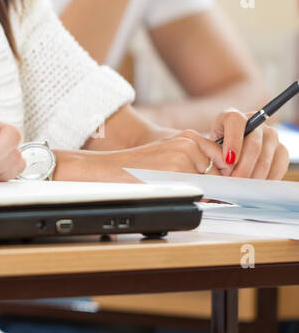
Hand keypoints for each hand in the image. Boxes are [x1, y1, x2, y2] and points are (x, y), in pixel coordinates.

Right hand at [74, 128, 229, 180]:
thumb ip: (195, 157)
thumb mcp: (168, 151)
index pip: (222, 156)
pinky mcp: (177, 173)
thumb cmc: (137, 163)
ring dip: (198, 190)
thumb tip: (221, 176)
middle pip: (218, 171)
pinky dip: (189, 197)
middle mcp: (188, 143)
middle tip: (184, 187)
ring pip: (209, 183)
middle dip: (209, 184)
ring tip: (171, 186)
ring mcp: (184, 158)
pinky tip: (169, 190)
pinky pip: (197, 192)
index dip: (220, 172)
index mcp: (188, 136)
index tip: (214, 181)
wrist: (111, 168)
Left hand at [212, 109, 286, 179]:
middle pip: (254, 142)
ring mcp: (269, 135)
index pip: (236, 121)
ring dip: (256, 173)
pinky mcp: (280, 148)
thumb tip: (221, 164)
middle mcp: (254, 122)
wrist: (227, 155)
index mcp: (232, 117)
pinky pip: (281, 161)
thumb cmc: (214, 152)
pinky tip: (259, 183)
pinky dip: (270, 175)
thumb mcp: (208, 149)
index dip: (233, 141)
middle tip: (235, 179)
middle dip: (244, 165)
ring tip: (244, 184)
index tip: (228, 160)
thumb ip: (213, 152)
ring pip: (267, 154)